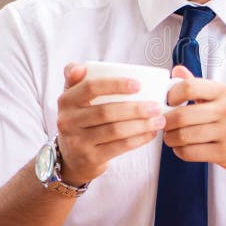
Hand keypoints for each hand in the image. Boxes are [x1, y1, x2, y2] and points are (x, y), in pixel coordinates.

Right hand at [55, 63, 165, 184]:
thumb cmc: (81, 119)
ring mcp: (77, 141)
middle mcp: (67, 121)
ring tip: (159, 120)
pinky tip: (151, 133)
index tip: (138, 85)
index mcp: (66, 100)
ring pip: (115, 131)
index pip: (91, 88)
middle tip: (156, 106)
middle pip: (106, 112)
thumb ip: (75, 77)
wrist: (72, 157)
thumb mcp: (73, 98)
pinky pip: (119, 147)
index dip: (115, 85)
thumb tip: (81, 67)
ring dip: (142, 125)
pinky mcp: (90, 158)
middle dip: (136, 109)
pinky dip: (139, 139)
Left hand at [162, 65, 225, 175]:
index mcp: (225, 92)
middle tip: (164, 125)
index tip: (168, 103)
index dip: (171, 95)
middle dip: (166, 123)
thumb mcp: (225, 98)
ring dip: (171, 139)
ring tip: (172, 138)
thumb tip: (176, 70)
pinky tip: (183, 148)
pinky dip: (180, 152)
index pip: (189, 87)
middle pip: (182, 115)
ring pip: (183, 136)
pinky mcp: (225, 152)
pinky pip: (190, 152)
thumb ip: (199, 85)